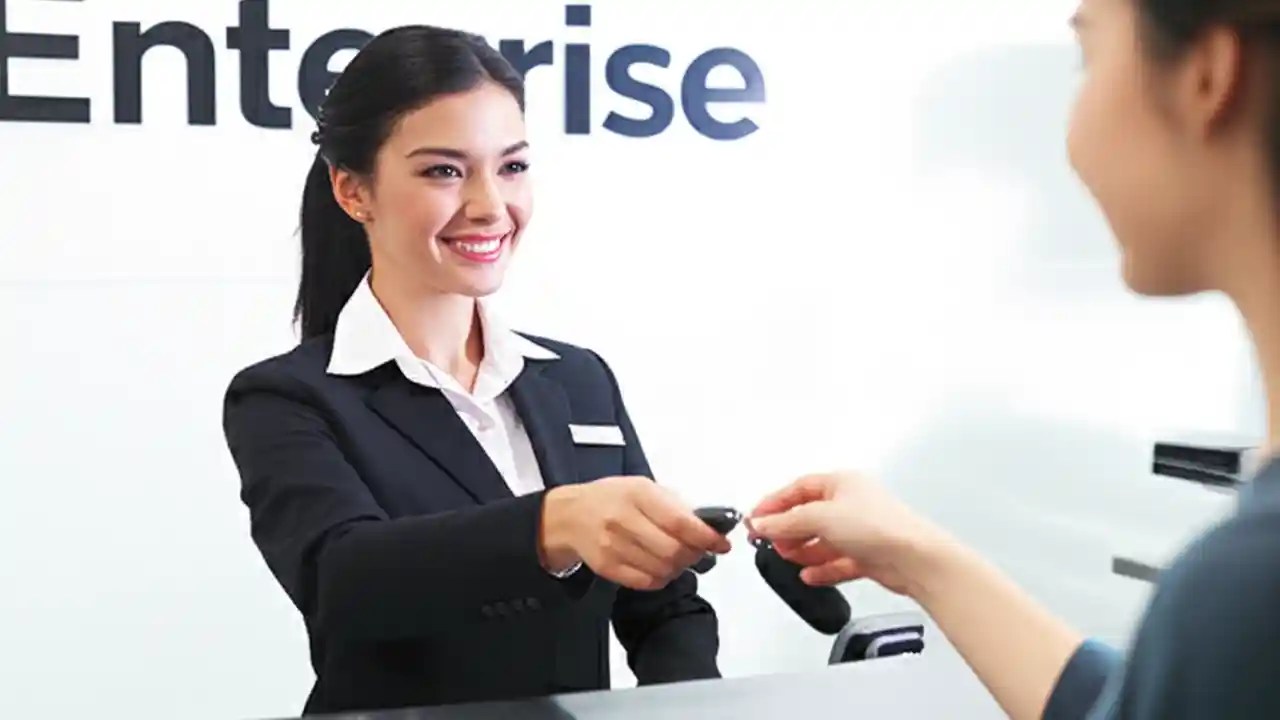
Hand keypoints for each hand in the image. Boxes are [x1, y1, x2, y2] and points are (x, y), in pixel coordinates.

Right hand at [540, 476, 731, 590]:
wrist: (571, 515)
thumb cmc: (613, 499)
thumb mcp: (644, 488)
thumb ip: (675, 505)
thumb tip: (708, 526)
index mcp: (638, 494)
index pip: (679, 521)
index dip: (705, 536)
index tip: (721, 543)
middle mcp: (623, 520)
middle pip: (673, 551)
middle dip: (693, 555)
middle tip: (699, 551)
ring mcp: (613, 546)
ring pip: (662, 570)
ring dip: (678, 568)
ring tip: (678, 558)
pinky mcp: (607, 567)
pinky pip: (646, 582)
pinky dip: (661, 578)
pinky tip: (660, 567)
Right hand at [747, 471, 948, 597]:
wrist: (915, 559)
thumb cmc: (880, 527)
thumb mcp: (821, 517)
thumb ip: (786, 522)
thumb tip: (763, 523)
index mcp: (842, 483)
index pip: (798, 489)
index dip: (774, 503)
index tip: (756, 519)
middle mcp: (852, 504)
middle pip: (809, 516)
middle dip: (788, 530)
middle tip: (769, 542)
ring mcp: (860, 531)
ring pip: (822, 541)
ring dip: (803, 551)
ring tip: (787, 558)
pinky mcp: (868, 556)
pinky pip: (837, 562)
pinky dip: (822, 568)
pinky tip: (810, 575)